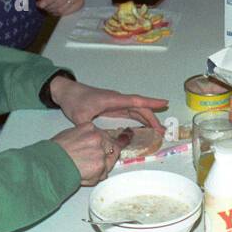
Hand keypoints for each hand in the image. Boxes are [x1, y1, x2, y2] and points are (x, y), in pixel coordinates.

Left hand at [36, 0, 84, 15]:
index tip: (40, 5)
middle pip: (60, 1)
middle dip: (48, 6)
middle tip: (41, 5)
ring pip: (62, 9)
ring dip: (52, 10)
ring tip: (47, 6)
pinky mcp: (80, 3)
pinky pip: (67, 13)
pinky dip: (58, 12)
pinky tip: (54, 8)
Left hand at [49, 76, 167, 128]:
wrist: (66, 92)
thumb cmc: (74, 101)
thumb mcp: (79, 117)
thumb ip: (89, 128)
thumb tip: (98, 139)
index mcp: (112, 100)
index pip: (136, 101)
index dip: (151, 103)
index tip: (164, 103)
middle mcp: (117, 100)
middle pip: (140, 107)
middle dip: (153, 118)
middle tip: (162, 130)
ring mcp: (116, 103)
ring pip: (136, 110)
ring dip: (148, 119)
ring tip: (158, 130)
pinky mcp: (113, 107)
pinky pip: (130, 112)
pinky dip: (139, 119)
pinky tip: (144, 126)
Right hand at [51, 122, 120, 185]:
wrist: (49, 164)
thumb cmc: (55, 151)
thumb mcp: (70, 135)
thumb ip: (85, 137)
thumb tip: (92, 144)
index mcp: (89, 128)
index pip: (105, 134)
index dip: (110, 141)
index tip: (127, 135)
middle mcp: (98, 138)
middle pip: (113, 146)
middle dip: (109, 155)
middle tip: (98, 162)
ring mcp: (100, 152)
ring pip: (109, 161)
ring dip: (100, 168)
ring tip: (83, 169)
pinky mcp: (100, 166)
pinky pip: (103, 173)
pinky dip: (95, 177)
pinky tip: (83, 175)